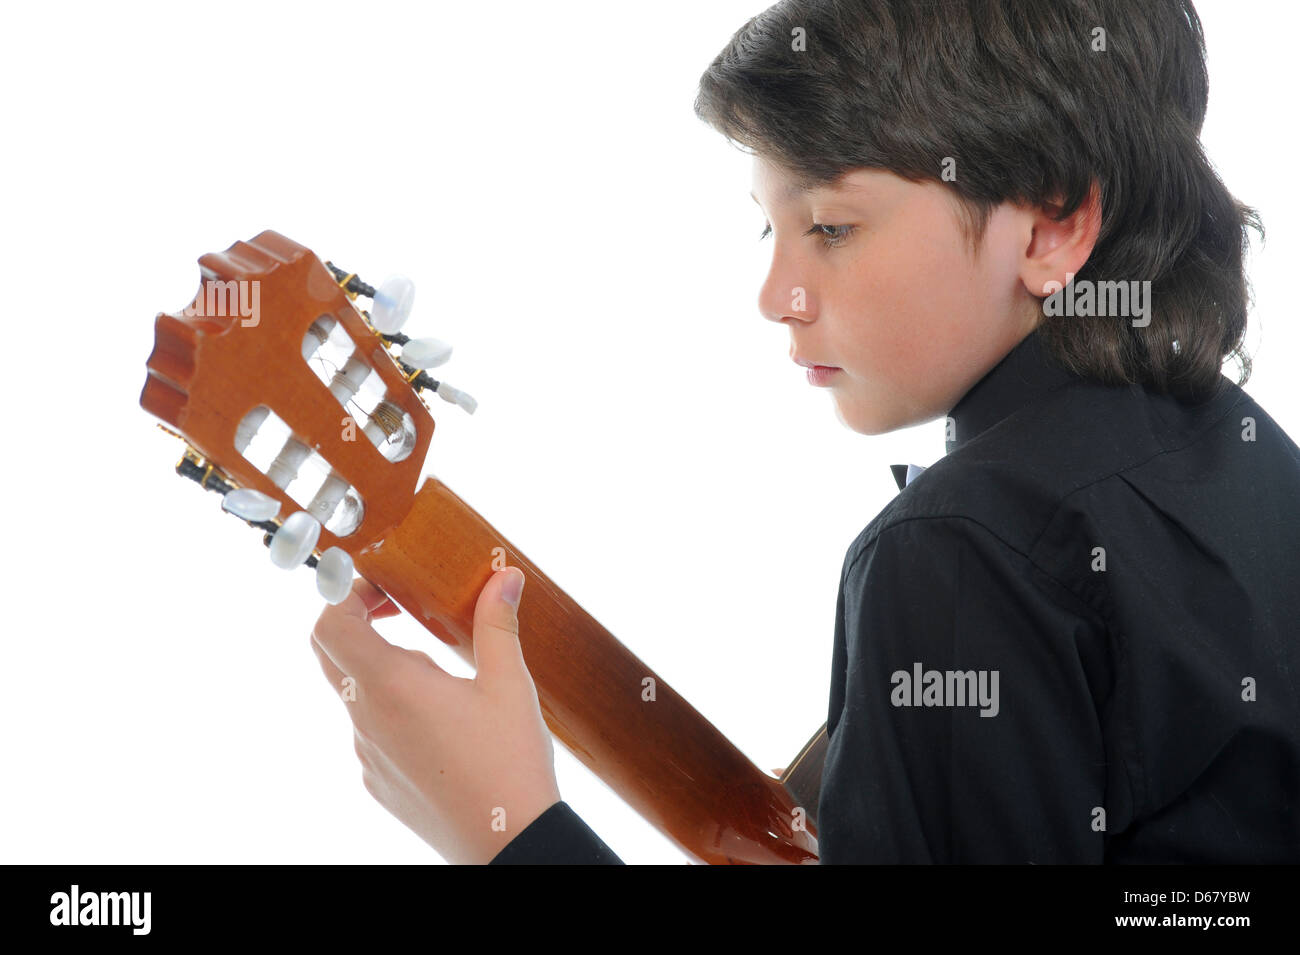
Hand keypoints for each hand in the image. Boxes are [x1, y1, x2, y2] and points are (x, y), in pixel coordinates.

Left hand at [310, 568, 561, 863]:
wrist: (508, 844)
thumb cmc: (510, 765)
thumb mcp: (509, 684)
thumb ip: (496, 623)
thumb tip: (504, 576)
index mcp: (392, 687)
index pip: (329, 625)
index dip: (346, 595)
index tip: (385, 591)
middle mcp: (367, 721)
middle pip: (331, 654)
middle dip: (359, 622)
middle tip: (400, 612)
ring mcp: (367, 755)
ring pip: (354, 694)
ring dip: (383, 670)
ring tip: (440, 675)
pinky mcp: (378, 782)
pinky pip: (370, 732)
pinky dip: (393, 711)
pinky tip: (442, 722)